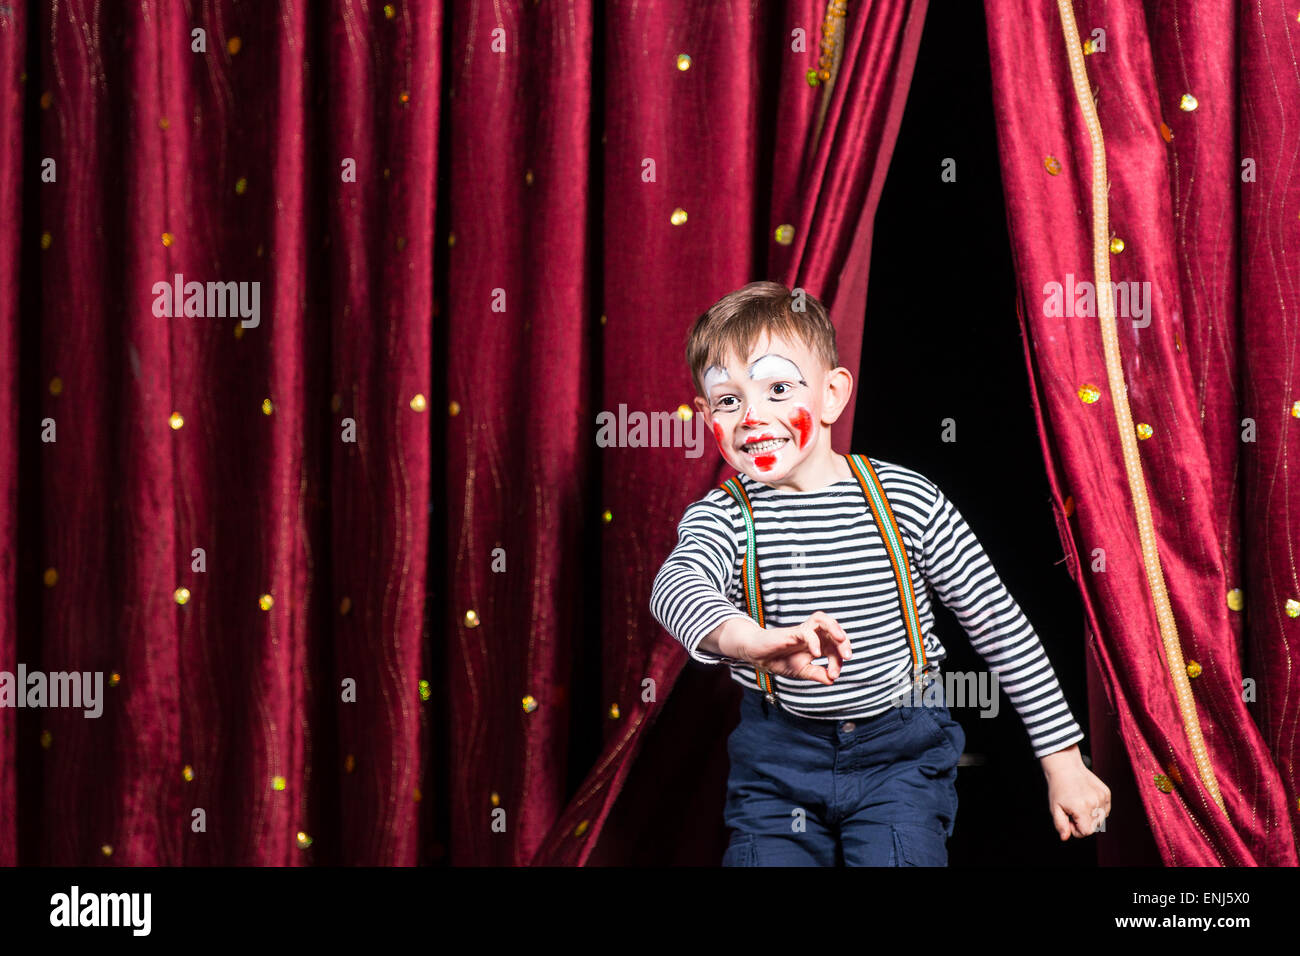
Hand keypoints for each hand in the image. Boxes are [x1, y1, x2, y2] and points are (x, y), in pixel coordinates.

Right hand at [727, 611, 852, 684]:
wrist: (758, 656)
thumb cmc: (779, 660)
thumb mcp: (802, 671)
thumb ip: (816, 674)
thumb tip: (832, 680)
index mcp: (818, 644)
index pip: (836, 647)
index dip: (839, 661)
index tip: (833, 675)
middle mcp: (813, 635)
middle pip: (834, 629)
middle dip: (845, 641)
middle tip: (847, 656)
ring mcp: (802, 632)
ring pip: (823, 620)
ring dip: (835, 628)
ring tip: (841, 640)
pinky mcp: (792, 632)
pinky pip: (807, 631)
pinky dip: (814, 641)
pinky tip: (815, 654)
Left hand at [1041, 745, 1110, 839]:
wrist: (1065, 767)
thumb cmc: (1058, 787)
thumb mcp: (1054, 807)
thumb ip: (1060, 825)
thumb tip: (1065, 837)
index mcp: (1082, 808)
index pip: (1086, 832)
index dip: (1076, 829)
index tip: (1069, 818)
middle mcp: (1095, 803)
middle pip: (1094, 827)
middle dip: (1083, 823)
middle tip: (1072, 811)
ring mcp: (1102, 797)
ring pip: (1101, 819)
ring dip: (1091, 816)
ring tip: (1079, 804)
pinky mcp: (1106, 793)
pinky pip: (1105, 810)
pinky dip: (1098, 809)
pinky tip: (1087, 800)